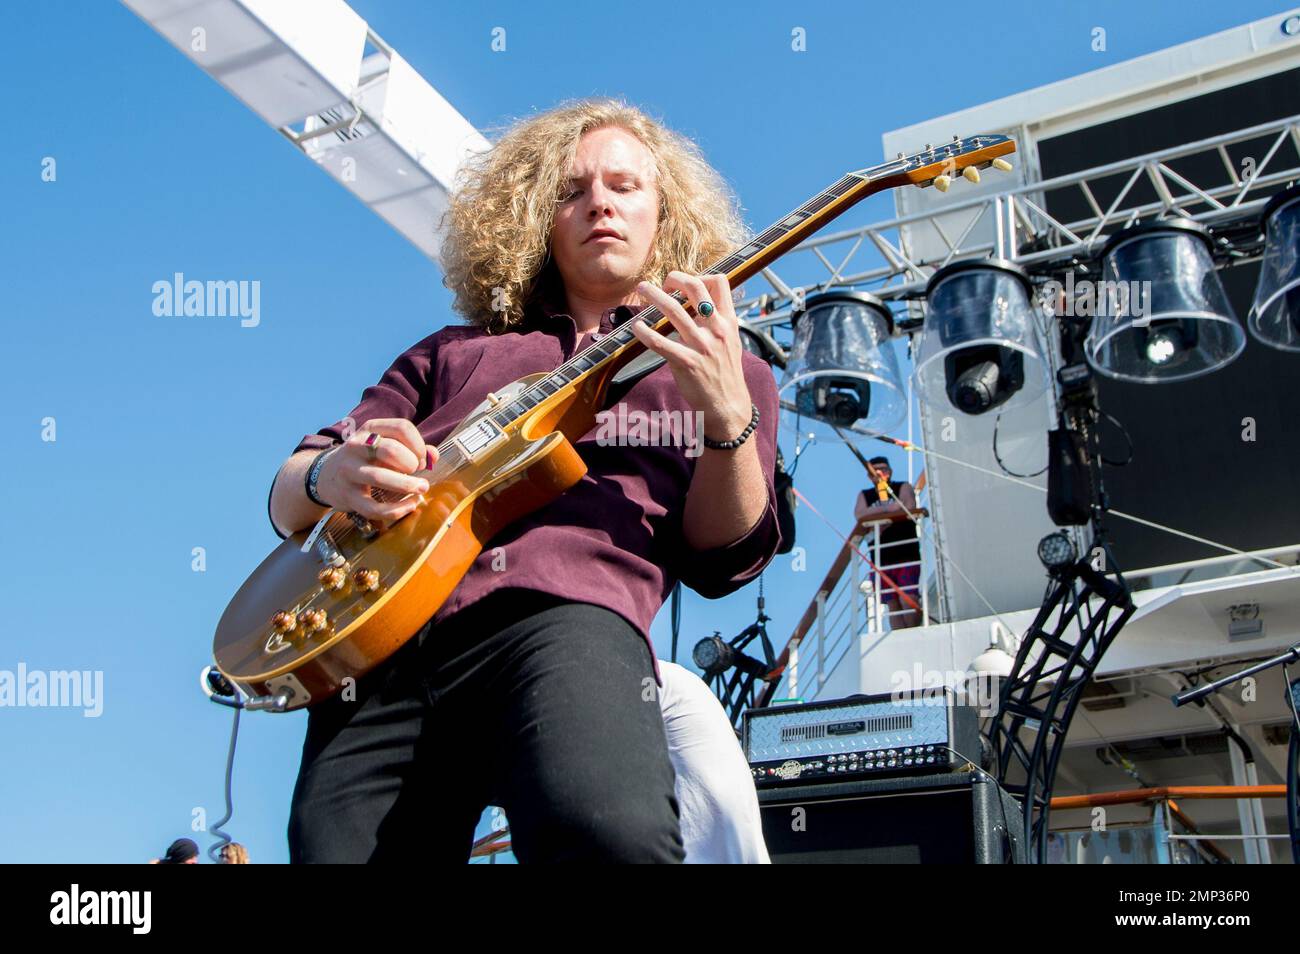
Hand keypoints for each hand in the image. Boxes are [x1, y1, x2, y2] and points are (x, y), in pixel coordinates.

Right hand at [315, 418, 438, 526]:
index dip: (419, 444)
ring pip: (380, 477)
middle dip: (411, 463)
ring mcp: (349, 471)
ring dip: (407, 485)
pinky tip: (409, 505)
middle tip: (416, 472)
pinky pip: (374, 507)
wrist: (326, 476)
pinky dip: (396, 509)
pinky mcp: (348, 496)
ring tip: (421, 489)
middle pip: (391, 450)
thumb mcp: (385, 446)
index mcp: (370, 429)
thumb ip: (412, 449)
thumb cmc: (366, 460)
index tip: (422, 459)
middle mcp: (356, 447)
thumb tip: (433, 456)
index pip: (402, 428)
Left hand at [629, 272, 752, 439]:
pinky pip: (661, 342)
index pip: (720, 283)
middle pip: (696, 288)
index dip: (700, 276)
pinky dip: (645, 332)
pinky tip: (637, 327)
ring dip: (654, 295)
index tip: (684, 285)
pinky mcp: (686, 363)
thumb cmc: (725, 373)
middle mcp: (716, 329)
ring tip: (642, 289)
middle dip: (675, 279)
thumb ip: (718, 322)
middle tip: (661, 283)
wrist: (728, 405)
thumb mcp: (731, 342)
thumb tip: (699, 304)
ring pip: (674, 310)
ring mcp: (701, 346)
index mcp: (728, 322)